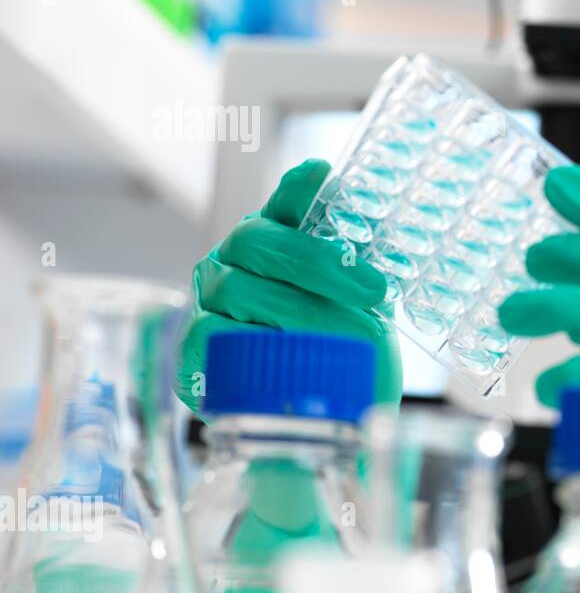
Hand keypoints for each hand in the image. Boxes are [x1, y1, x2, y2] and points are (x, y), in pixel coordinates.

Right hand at [175, 159, 402, 414]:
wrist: (332, 417)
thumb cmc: (347, 350)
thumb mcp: (366, 302)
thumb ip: (361, 260)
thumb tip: (368, 218)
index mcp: (274, 244)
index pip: (282, 205)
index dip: (297, 189)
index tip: (322, 175)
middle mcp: (233, 264)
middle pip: (258, 241)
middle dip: (318, 261)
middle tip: (372, 288)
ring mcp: (208, 306)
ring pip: (241, 288)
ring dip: (304, 311)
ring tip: (353, 335)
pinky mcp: (194, 354)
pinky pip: (215, 336)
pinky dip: (259, 344)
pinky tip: (295, 355)